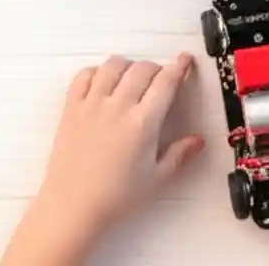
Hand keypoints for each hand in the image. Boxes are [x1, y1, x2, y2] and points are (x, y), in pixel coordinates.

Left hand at [36, 55, 203, 236]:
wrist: (73, 206)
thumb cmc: (114, 197)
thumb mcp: (156, 178)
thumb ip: (179, 154)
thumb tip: (197, 141)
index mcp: (143, 123)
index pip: (166, 82)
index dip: (179, 67)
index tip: (184, 61)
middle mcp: (117, 107)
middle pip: (142, 68)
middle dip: (156, 68)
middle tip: (161, 79)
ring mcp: (92, 104)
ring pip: (113, 65)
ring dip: (127, 66)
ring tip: (132, 78)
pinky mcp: (71, 108)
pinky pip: (83, 76)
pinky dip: (96, 72)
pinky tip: (103, 83)